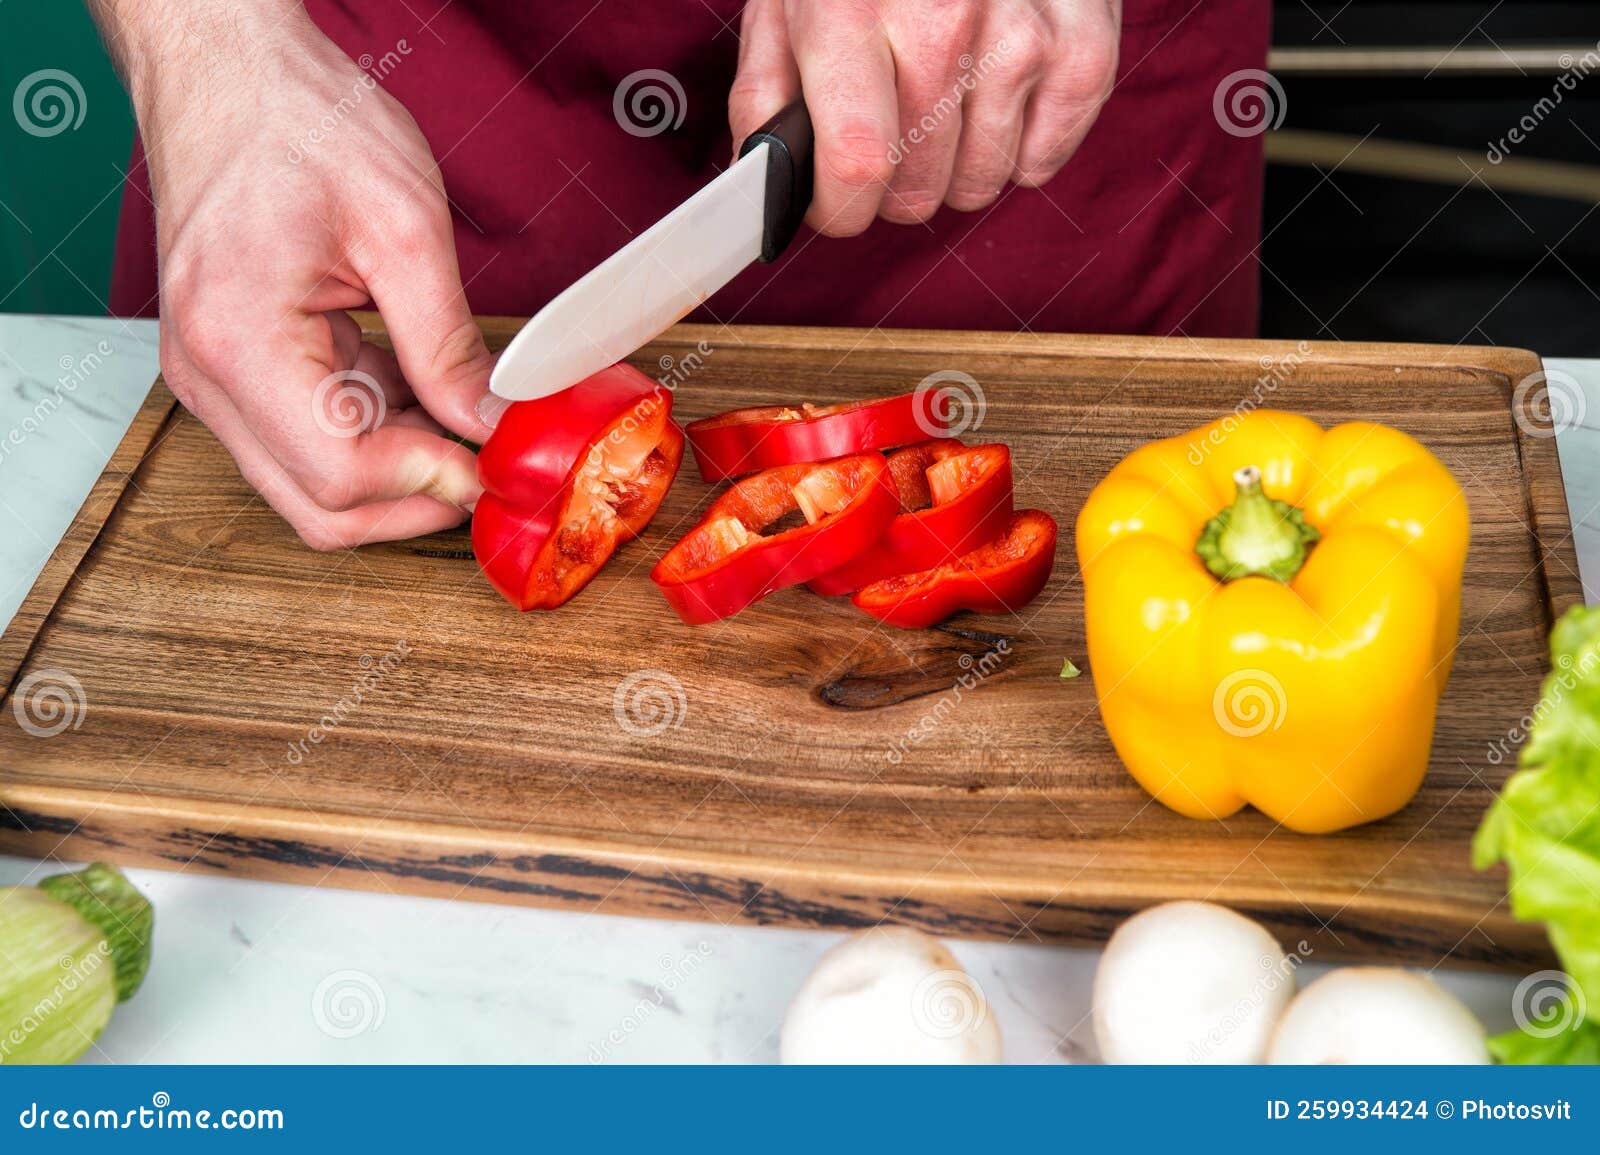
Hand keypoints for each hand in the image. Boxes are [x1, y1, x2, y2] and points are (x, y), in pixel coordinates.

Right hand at [105, 0, 499, 548]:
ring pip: (310, 488)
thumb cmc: (298, 123)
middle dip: (414, 502)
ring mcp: (210, 377)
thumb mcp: (403, 225)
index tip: (491, 462)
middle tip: (487, 467)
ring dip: (394, 475)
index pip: (340, 472)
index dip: (428, 482)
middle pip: (319, 506)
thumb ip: (447, 341)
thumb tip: (488, 420)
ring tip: (458, 422)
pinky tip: (417, 395)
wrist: (228, 74)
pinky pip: (303, 442)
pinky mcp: (229, 370)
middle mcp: (208, 373)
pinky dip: (369, 439)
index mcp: (241, 338)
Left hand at [729, 0, 1120, 234]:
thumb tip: (764, 185)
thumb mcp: (790, 3)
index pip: (856, 165)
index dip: (840, 209)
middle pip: (918, 188)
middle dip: (895, 188)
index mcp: (851, 10)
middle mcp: (942, 19)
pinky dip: (1016, 151)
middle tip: (893, 139)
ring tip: (946, 107)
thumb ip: (766, 95)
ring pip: (979, 184)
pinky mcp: (1082, 48)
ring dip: (956, 168)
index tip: (838, 201)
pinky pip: (1040, 165)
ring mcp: (1022, 34)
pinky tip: (995, 100)